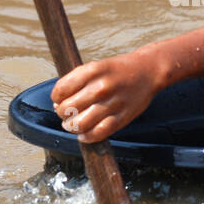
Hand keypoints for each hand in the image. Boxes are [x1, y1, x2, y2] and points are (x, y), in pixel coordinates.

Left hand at [50, 50, 166, 142]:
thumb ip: (76, 82)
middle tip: (67, 113)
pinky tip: (84, 134)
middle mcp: (101, 87)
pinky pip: (98, 133)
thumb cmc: (118, 70)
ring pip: (80, 124)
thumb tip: (58, 104)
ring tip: (73, 125)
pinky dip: (87, 137)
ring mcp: (112, 103)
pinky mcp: (122, 117)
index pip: (60, 91)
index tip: (59, 100)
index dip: (56, 98)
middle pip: (67, 109)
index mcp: (92, 70)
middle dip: (63, 113)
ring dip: (72, 127)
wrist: (147, 71)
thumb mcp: (95, 66)